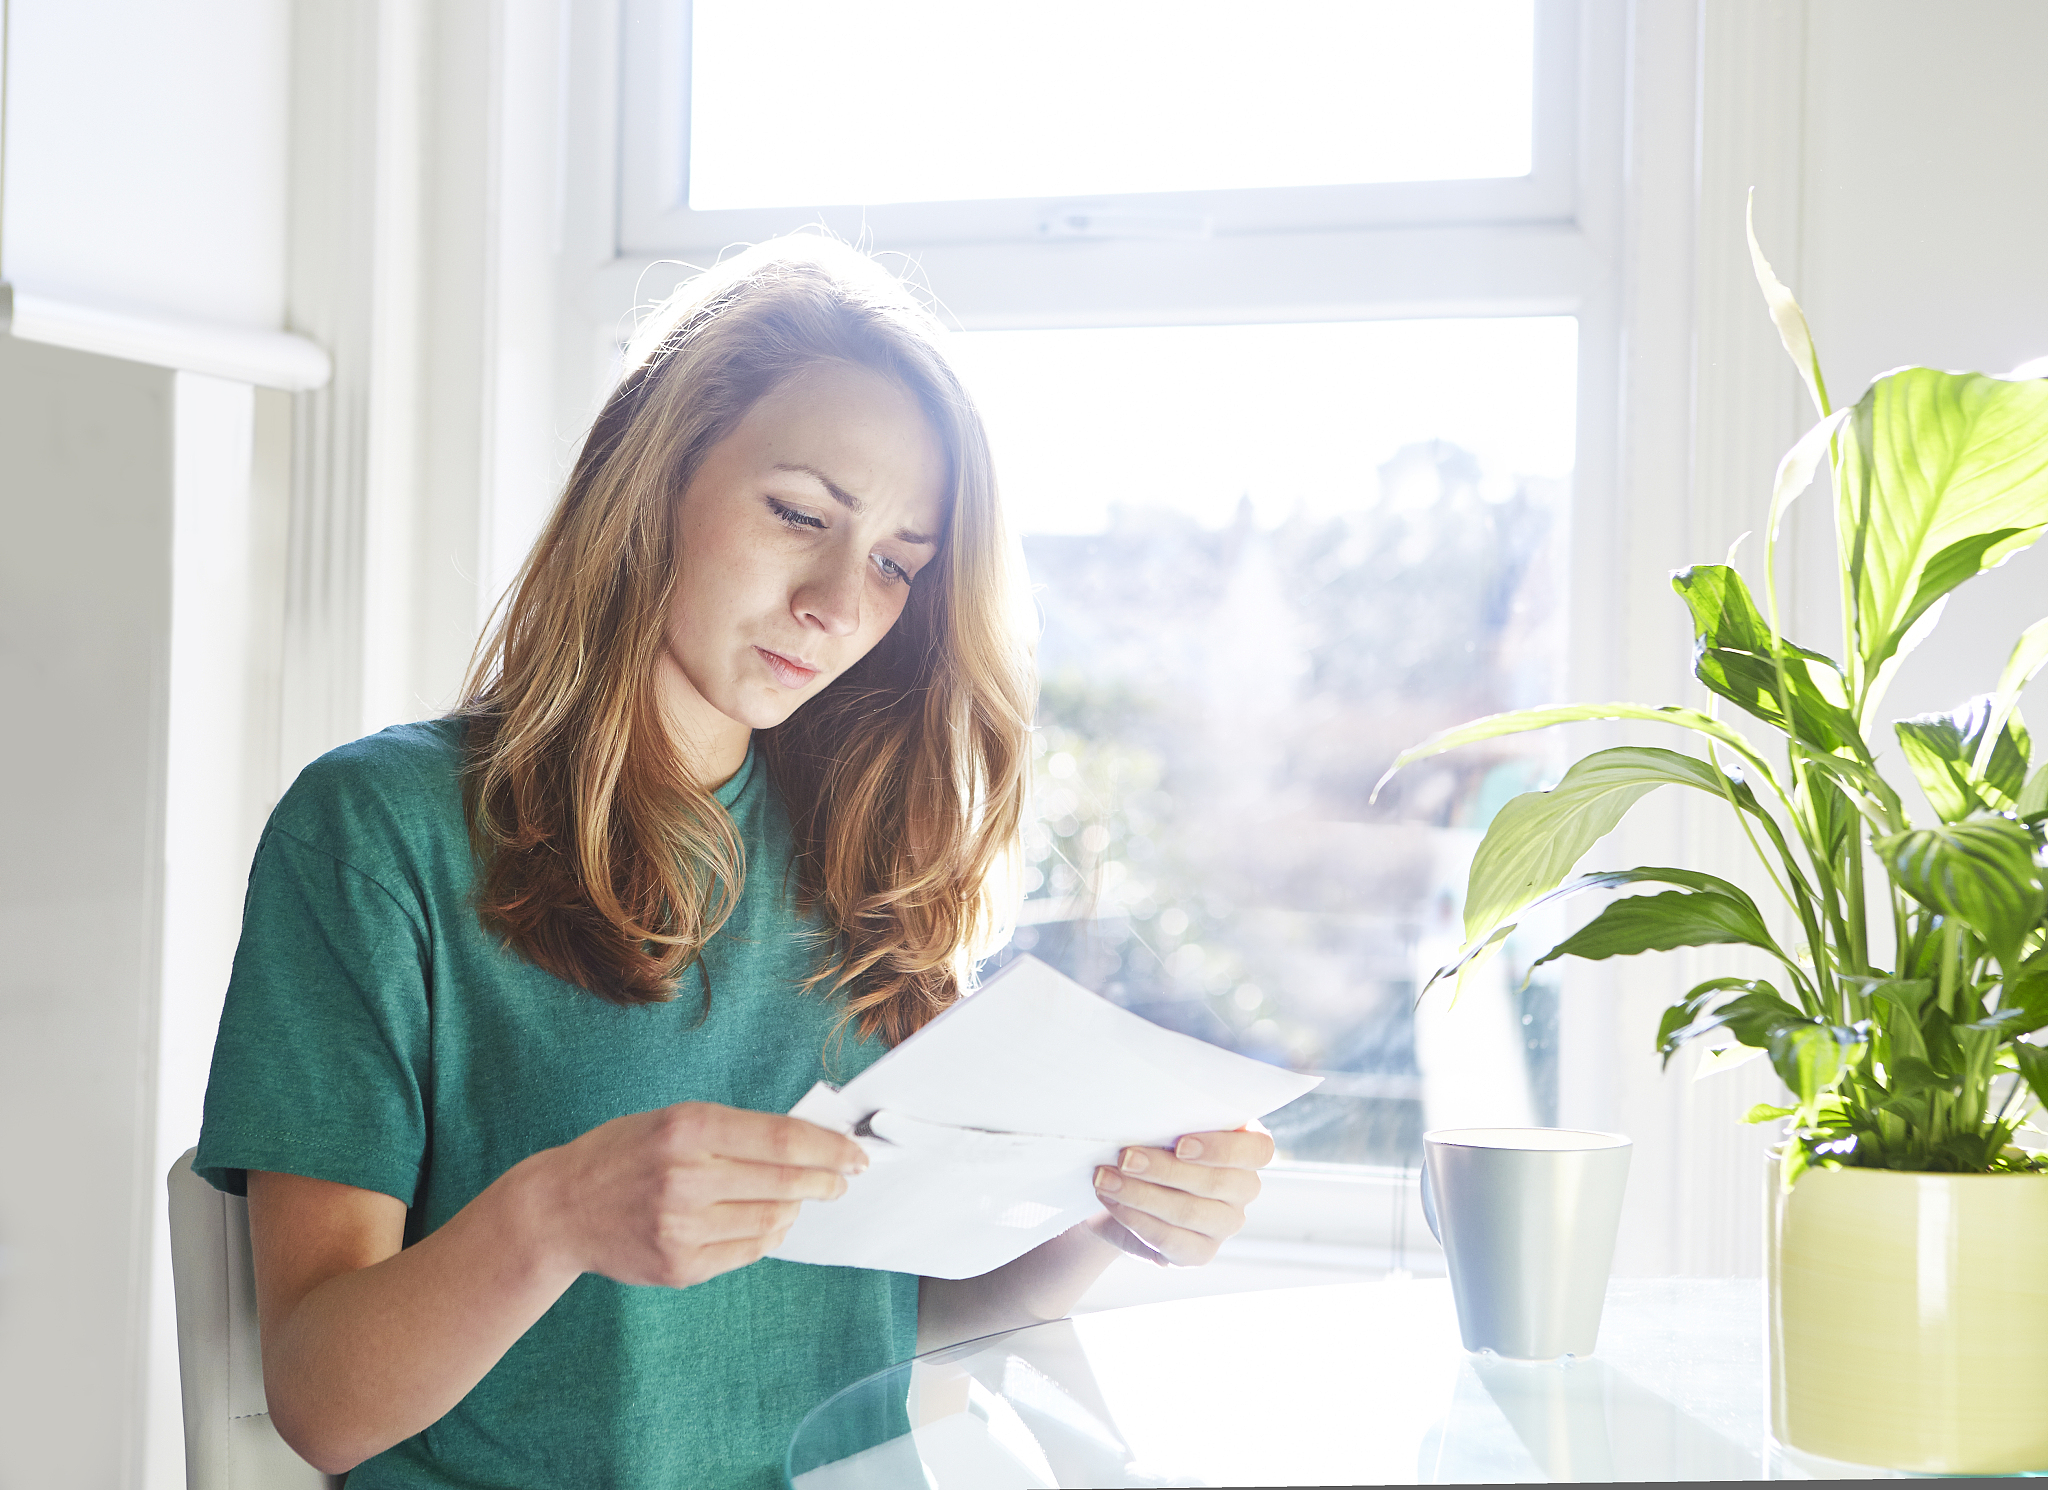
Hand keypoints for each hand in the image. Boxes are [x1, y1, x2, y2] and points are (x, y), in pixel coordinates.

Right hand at [531, 1101, 866, 1288]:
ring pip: (772, 1220)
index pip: (782, 1140)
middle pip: (785, 1183)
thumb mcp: (674, 1120)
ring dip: (794, 1208)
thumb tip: (807, 1144)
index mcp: (689, 1128)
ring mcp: (683, 1227)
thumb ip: (735, 1131)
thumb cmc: (623, 1154)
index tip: (854, 1153)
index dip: (828, 1148)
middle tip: (842, 1180)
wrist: (559, 1209)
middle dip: (826, 1181)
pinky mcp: (681, 1266)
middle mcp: (687, 1177)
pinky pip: (748, 1251)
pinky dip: (767, 1235)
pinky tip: (764, 1222)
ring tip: (795, 1198)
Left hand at [1086, 1121, 1275, 1266]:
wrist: (1123, 1189)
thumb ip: (1171, 1121)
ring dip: (1141, 1194)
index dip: (1222, 1149)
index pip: (1258, 1150)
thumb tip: (1147, 1118)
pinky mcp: (1200, 1253)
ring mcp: (1226, 1224)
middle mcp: (1244, 1188)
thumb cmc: (1150, 1144)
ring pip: (1190, 1212)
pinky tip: (1113, 1203)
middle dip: (1164, 1169)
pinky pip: (1172, 1240)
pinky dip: (1137, 1219)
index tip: (1180, 1145)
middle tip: (1125, 1158)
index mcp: (1247, 1148)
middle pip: (1216, 1182)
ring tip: (1106, 1179)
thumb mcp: (1164, 1127)